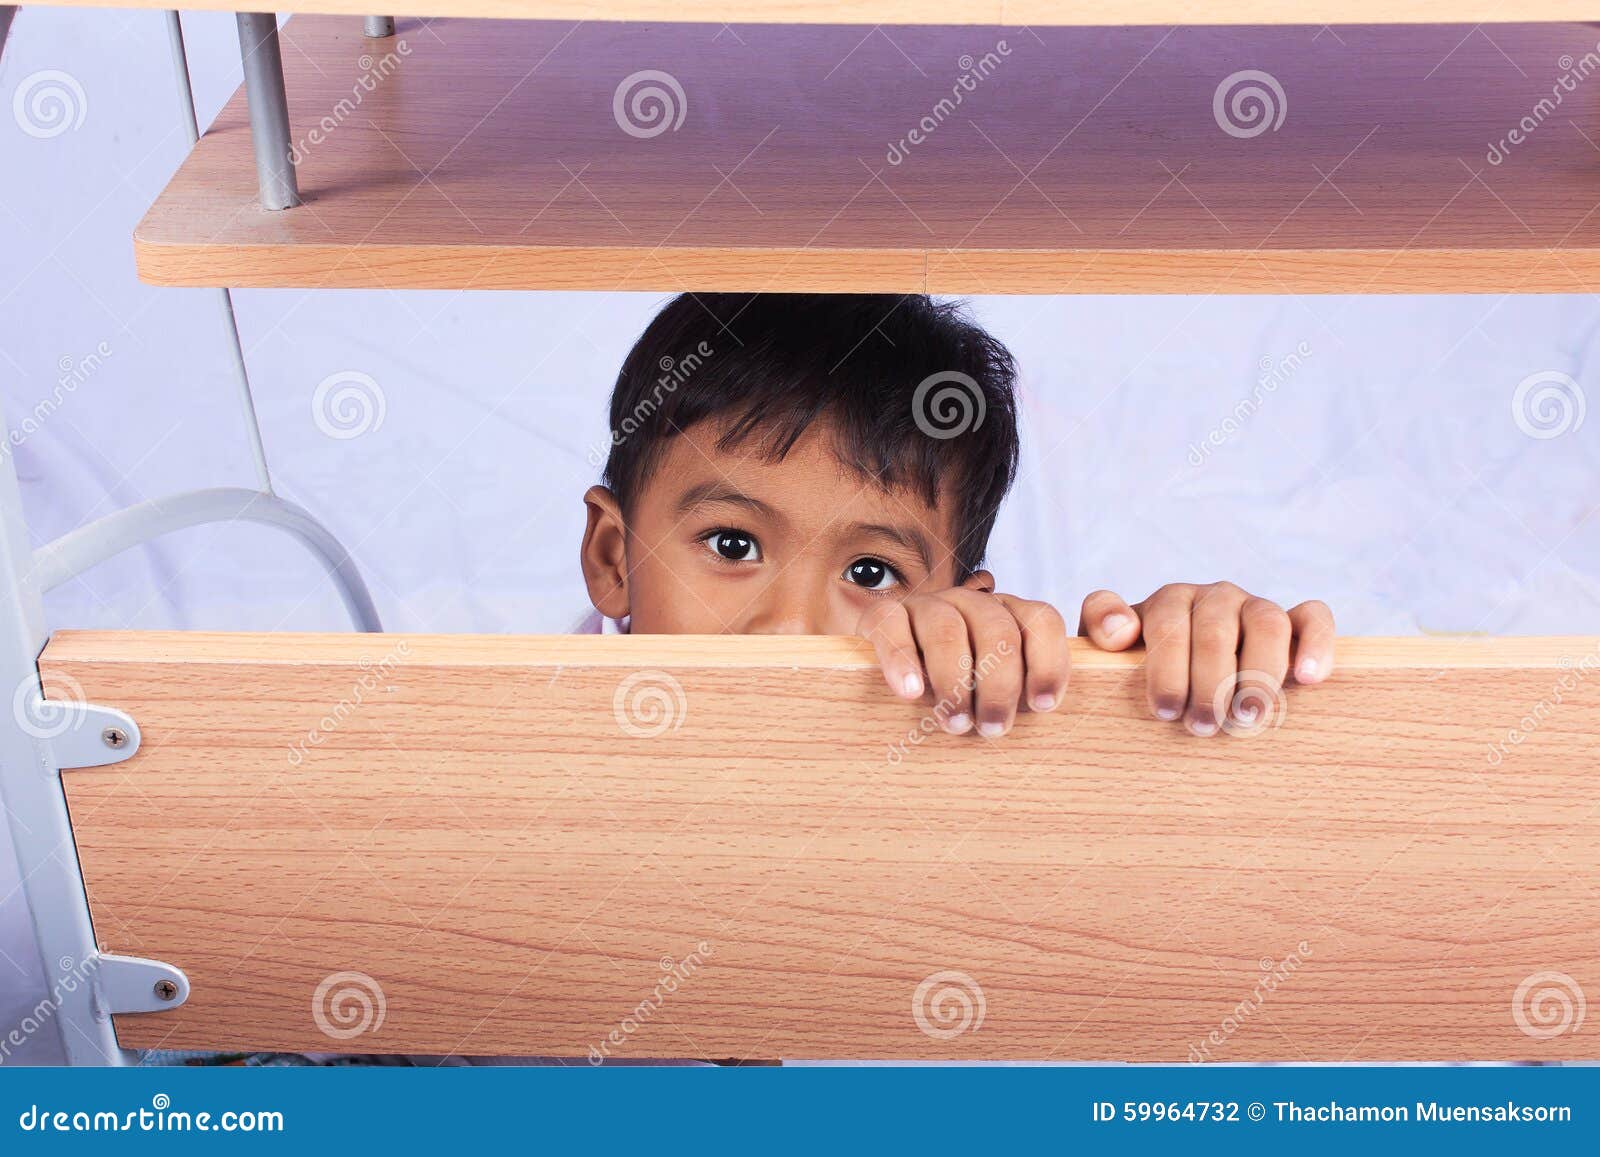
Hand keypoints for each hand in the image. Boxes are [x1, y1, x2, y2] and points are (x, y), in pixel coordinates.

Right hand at [857, 589, 1068, 737]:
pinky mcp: (885, 615)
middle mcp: (974, 604)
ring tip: (955, 724)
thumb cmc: (965, 698)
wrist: (899, 682)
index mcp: (1011, 616)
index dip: (1048, 662)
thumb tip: (1071, 695)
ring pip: (947, 630)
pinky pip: (892, 626)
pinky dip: (901, 660)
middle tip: (994, 729)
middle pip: (998, 631)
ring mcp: (929, 606)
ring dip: (954, 682)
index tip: (1044, 706)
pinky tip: (910, 692)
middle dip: (1000, 685)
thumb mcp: (1007, 695)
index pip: (1042, 621)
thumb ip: (1039, 693)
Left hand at [1079, 582, 1333, 735]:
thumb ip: (1101, 626)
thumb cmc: (1144, 673)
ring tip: (1245, 717)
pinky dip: (1314, 644)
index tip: (1163, 710)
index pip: (1166, 620)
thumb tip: (1121, 632)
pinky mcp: (1294, 623)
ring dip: (1258, 673)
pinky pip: (1312, 618)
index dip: (1165, 666)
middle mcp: (1213, 598)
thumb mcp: (1112, 653)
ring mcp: (1254, 607)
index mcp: (1168, 603)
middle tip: (1201, 727)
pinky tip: (1308, 679)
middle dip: (1208, 683)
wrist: (1184, 678)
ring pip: (1266, 623)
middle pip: (1215, 630)